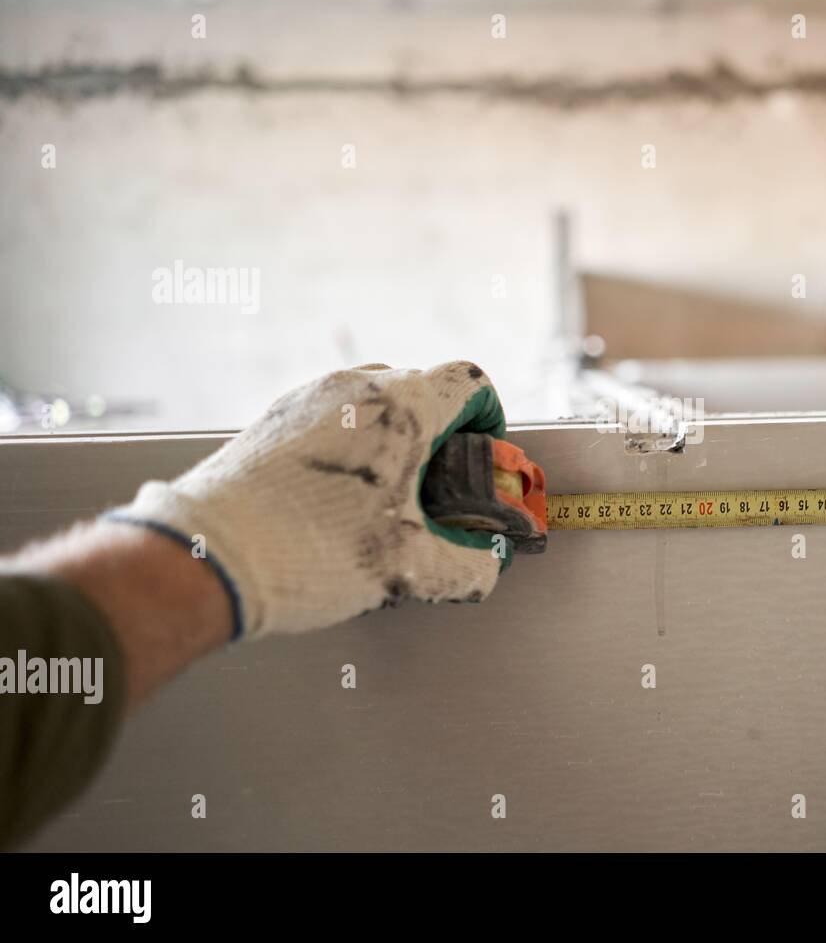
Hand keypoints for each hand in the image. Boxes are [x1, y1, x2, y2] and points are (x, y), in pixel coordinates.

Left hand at [108, 361, 512, 638]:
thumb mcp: (410, 569)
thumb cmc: (310, 552)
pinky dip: (355, 445)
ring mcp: (310, 397)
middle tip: (444, 488)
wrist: (206, 557)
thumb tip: (487, 562)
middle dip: (446, 435)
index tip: (484, 456)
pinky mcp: (274, 417)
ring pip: (377, 401)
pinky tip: (342, 499)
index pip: (472, 383)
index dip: (490, 420)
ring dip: (398, 439)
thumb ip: (470, 565)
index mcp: (403, 407)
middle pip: (425, 390)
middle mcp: (358, 386)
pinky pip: (335, 416)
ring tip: (391, 497)